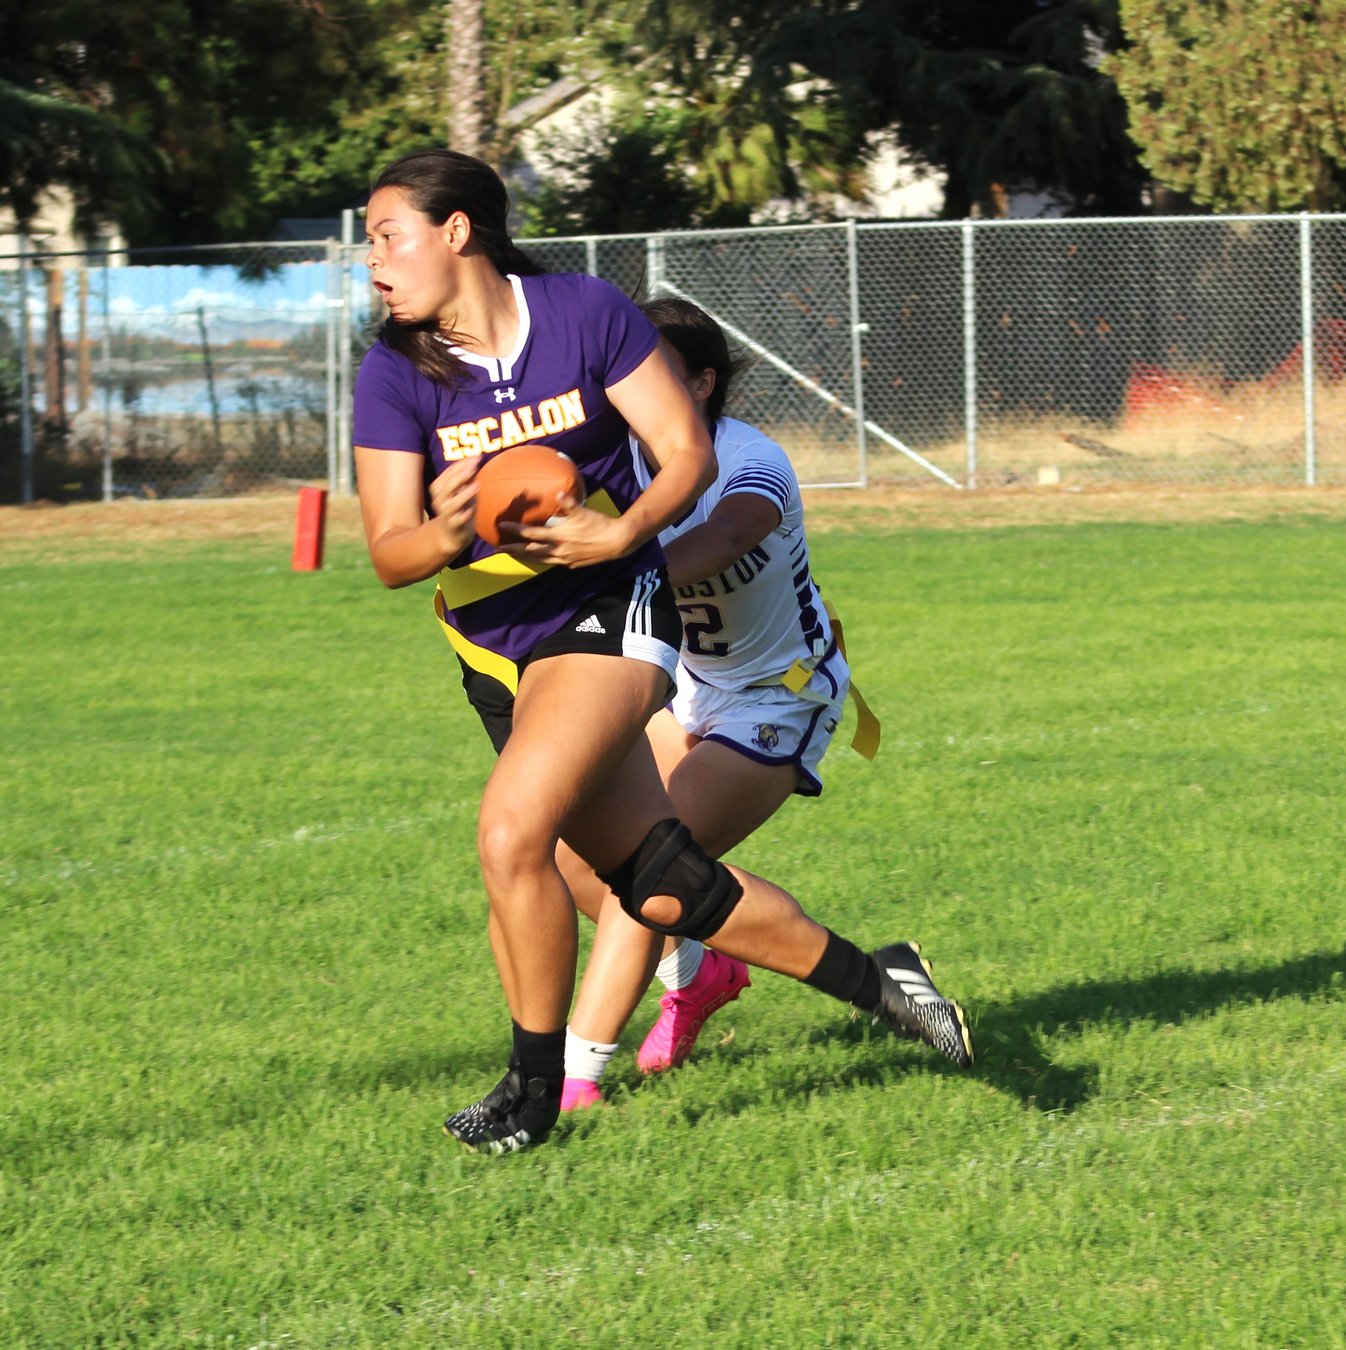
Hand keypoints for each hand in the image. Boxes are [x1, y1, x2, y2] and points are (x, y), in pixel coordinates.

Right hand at [427, 458, 478, 557]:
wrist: (451, 534)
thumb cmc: (460, 508)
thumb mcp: (462, 491)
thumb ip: (467, 477)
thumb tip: (476, 459)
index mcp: (439, 489)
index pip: (448, 473)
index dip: (462, 464)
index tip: (477, 456)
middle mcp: (440, 500)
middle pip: (448, 486)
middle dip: (461, 475)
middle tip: (475, 466)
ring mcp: (446, 514)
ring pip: (453, 503)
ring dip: (464, 494)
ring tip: (476, 486)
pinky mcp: (453, 527)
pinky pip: (456, 521)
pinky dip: (463, 516)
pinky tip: (471, 511)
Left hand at [496, 496, 636, 567]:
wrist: (616, 542)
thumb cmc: (599, 525)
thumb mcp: (583, 511)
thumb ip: (568, 502)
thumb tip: (558, 492)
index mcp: (558, 536)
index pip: (531, 534)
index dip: (515, 530)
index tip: (502, 526)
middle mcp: (558, 551)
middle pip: (530, 552)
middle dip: (514, 550)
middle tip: (499, 549)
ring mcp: (565, 560)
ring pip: (540, 560)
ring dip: (526, 557)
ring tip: (515, 555)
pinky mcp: (572, 564)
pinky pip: (553, 562)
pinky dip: (542, 560)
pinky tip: (540, 558)